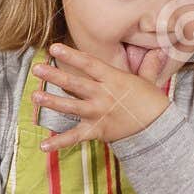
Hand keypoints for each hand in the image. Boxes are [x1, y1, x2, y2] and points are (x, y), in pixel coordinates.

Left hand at [32, 43, 172, 150]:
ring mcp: (98, 113)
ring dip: (52, 102)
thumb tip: (159, 50)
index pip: (89, 64)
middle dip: (54, 76)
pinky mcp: (97, 131)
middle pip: (75, 83)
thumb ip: (147, 65)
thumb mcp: (148, 80)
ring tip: (35, 96)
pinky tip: (43, 146)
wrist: (158, 128)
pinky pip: (75, 138)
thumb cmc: (152, 103)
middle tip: (36, 69)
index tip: (53, 48)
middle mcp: (103, 95)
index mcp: (113, 79)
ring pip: (71, 107)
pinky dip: (59, 143)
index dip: (71, 55)